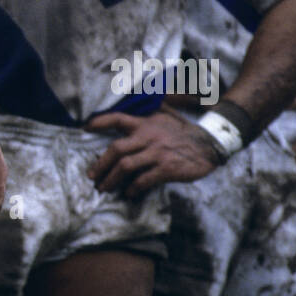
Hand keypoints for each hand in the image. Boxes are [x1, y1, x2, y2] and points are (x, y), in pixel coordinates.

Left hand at [86, 108, 223, 197]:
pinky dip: (132, 189)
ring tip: (104, 188)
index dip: (100, 122)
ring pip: (125, 166)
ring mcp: (157, 152)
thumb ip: (150, 111)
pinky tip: (128, 194)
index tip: (85, 128)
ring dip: (111, 180)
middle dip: (100, 165)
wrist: (211, 144)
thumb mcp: (167, 115)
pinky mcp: (166, 168)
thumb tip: (140, 102)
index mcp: (146, 123)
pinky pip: (143, 180)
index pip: (118, 119)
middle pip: (115, 149)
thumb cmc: (185, 131)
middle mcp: (148, 136)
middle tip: (91, 176)